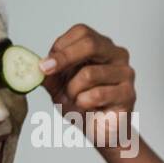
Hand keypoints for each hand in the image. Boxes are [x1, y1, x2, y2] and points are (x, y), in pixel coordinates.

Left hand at [40, 24, 140, 148]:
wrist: (101, 130)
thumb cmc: (83, 104)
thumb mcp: (58, 84)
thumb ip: (49, 73)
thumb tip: (35, 64)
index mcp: (102, 46)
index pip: (82, 32)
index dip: (61, 46)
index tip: (45, 63)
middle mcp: (117, 55)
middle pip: (90, 44)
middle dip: (63, 58)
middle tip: (46, 70)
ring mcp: (126, 74)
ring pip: (89, 73)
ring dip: (72, 90)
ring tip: (74, 99)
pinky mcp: (128, 94)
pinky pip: (97, 94)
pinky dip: (83, 102)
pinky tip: (87, 108)